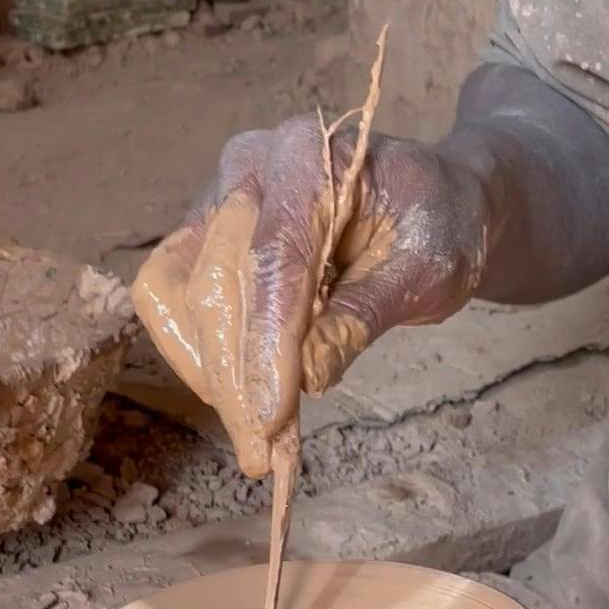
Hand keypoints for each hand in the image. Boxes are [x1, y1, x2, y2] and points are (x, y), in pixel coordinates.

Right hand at [131, 115, 490, 477]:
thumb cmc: (438, 225)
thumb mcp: (430, 271)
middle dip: (232, 377)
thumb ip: (367, 313)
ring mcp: (218, 199)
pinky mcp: (203, 235)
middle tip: (260, 452)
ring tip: (253, 434)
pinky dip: (197, 354)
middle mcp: (249, 168)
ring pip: (175, 293)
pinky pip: (170, 297)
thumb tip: (310, 375)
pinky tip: (238, 397)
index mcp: (309, 156)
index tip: (270, 419)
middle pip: (214, 282)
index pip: (272, 259)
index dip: (266, 346)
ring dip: (207, 371)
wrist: (433, 200)